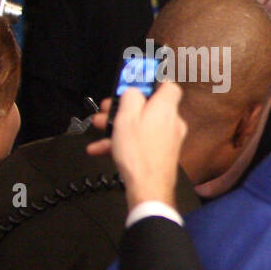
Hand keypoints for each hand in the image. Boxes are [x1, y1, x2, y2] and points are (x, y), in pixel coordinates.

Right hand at [86, 82, 187, 210]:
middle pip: (148, 106)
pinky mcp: (161, 153)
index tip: (136, 81)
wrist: (148, 188)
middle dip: (124, 106)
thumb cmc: (138, 153)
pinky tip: (100, 148)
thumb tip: (133, 91)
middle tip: (107, 109)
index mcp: (166, 108)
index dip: (152, 81)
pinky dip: (121, 142)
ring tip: (99, 127)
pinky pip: (140, 142)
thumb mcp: (127, 116)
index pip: (168, 86)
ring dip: (118, 125)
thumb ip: (131, 97)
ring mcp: (167, 139)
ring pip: (141, 125)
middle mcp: (171, 122)